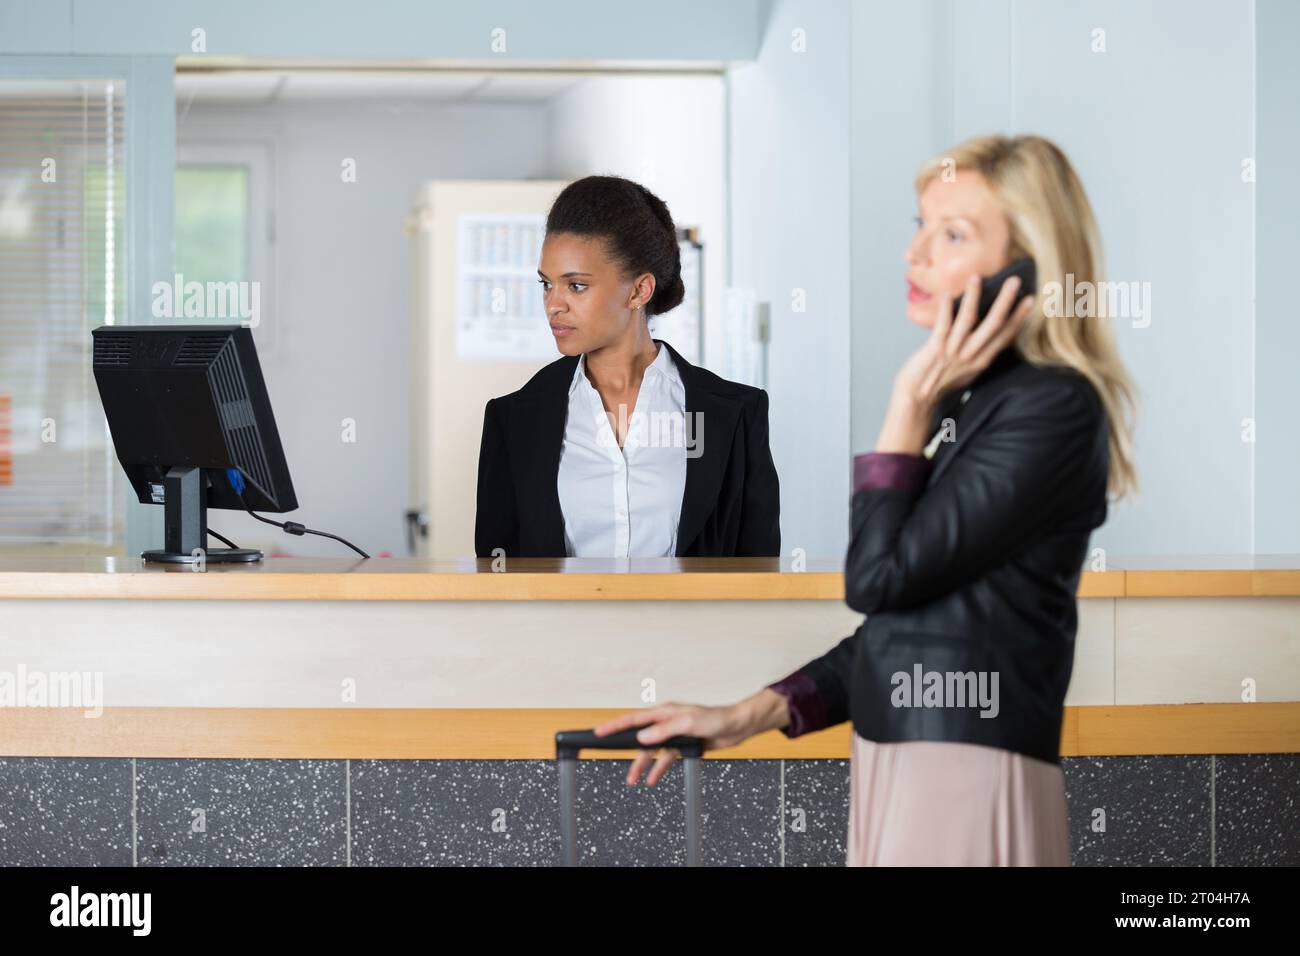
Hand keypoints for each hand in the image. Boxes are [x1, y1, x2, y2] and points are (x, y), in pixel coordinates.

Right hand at [592, 700, 761, 786]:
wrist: (735, 727)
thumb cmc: (715, 718)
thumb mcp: (688, 723)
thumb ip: (664, 730)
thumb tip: (643, 738)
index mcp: (664, 712)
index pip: (634, 719)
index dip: (615, 726)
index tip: (598, 731)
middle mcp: (665, 722)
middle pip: (639, 739)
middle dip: (626, 752)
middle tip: (610, 759)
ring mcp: (672, 734)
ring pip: (651, 752)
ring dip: (642, 765)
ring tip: (633, 780)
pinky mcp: (681, 745)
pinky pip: (665, 759)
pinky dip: (658, 769)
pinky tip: (652, 779)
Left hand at [896, 272, 1035, 408]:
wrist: (917, 398)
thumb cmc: (941, 383)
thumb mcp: (968, 371)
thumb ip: (979, 352)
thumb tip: (986, 329)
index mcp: (982, 361)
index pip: (1005, 335)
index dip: (1019, 317)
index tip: (1030, 300)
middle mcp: (971, 356)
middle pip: (993, 324)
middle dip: (1005, 301)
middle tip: (1015, 282)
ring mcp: (953, 351)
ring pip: (968, 319)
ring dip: (973, 296)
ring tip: (977, 278)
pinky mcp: (935, 348)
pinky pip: (943, 324)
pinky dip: (946, 308)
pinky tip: (948, 294)